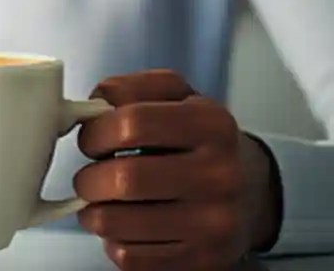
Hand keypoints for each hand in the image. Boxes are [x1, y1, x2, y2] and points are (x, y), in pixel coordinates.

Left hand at [74, 70, 280, 270]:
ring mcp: (214, 223)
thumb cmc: (198, 140)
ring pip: (117, 223)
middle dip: (88, 179)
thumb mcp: (176, 97)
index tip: (90, 140)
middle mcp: (220, 175)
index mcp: (212, 124)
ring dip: (94, 213)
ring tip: (102, 203)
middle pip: (123, 179)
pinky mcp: (202, 261)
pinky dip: (114, 241)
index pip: (131, 123)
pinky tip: (126, 226)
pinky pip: (130, 256)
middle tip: (90, 178)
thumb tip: (92, 105)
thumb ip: (129, 89)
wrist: (253, 192)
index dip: (95, 132)